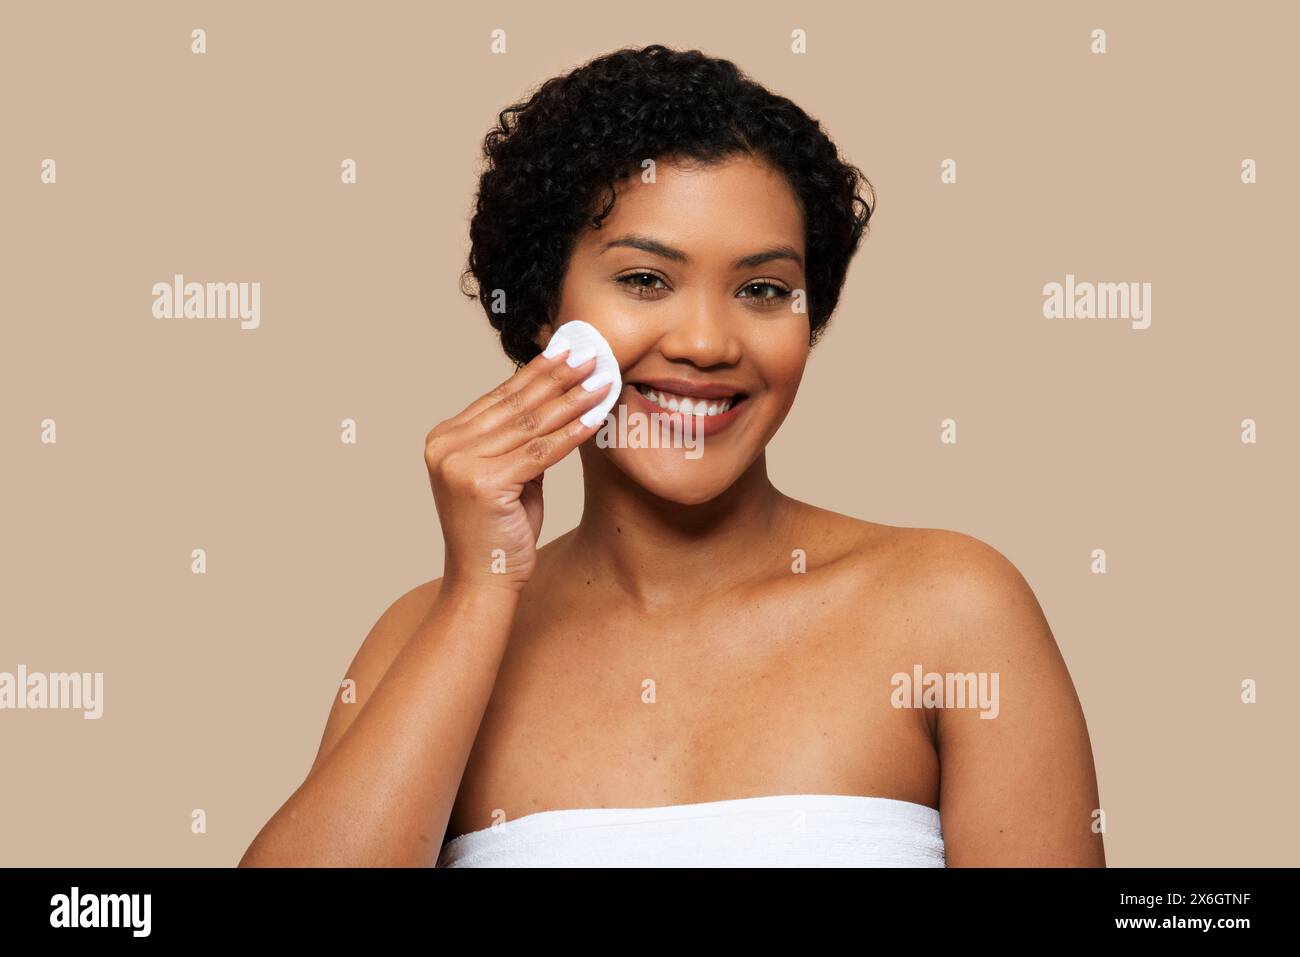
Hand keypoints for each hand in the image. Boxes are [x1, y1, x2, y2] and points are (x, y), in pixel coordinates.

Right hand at [423, 339, 614, 592]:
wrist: (482, 582)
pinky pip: (540, 452)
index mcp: (444, 438)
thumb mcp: (506, 476)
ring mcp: (460, 464)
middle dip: (558, 378)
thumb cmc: (498, 532)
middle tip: (591, 355)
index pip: (500, 397)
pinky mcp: (484, 484)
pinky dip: (572, 432)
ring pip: (531, 425)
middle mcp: (445, 446)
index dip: (536, 373)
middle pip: (515, 405)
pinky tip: (595, 416)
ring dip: (572, 400)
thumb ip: (518, 442)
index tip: (566, 352)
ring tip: (601, 380)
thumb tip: (553, 401)